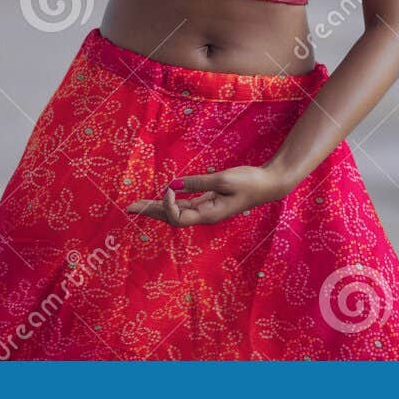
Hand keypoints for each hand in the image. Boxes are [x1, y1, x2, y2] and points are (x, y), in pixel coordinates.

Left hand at [124, 165, 291, 226]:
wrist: (269, 184)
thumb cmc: (249, 182)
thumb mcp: (223, 180)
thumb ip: (198, 183)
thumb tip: (173, 184)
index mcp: (208, 215)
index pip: (177, 217)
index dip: (168, 203)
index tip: (171, 185)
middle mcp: (205, 215)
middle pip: (171, 218)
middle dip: (150, 211)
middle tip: (129, 207)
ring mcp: (207, 208)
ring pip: (177, 211)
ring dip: (158, 206)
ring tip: (139, 204)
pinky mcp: (210, 200)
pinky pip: (186, 203)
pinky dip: (172, 200)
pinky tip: (164, 196)